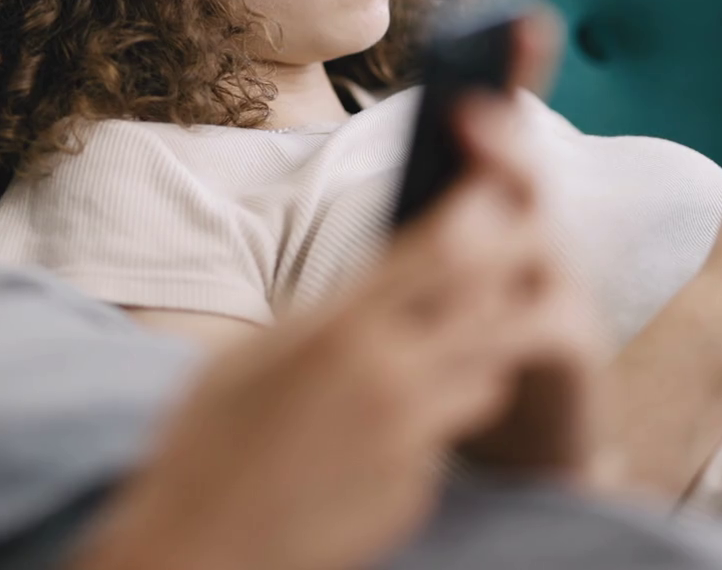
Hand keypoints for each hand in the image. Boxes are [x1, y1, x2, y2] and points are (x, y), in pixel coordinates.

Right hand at [82, 93, 573, 569]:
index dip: (480, 210)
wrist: (199, 549)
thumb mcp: (254, 353)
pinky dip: (437, 416)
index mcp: (340, 332)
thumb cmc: (204, 441)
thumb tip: (379, 286)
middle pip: (493, 300)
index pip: (444, 248)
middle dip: (513, 264)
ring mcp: (411, 441)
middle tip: (521, 241)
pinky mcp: (417, 491)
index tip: (495, 188)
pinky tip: (388, 421)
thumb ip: (328, 315)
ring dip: (483, 348)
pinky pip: (449, 434)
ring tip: (446, 337)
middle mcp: (390, 381)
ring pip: (490, 372)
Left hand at [452, 22, 606, 483]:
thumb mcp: (425, 279)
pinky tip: (478, 314)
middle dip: (501, 138)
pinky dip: (514, 317)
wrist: (506, 454)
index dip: (515, 78)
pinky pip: (549, 325)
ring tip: (456, 212)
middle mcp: (538, 245)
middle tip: (463, 109)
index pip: (504, 136)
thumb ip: (421, 222)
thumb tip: (404, 149)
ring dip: (501, 221)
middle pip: (527, 178)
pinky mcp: (570, 357)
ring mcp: (561, 297)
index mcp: (497, 216)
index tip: (518, 20)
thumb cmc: (454, 354)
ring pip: (539, 244)